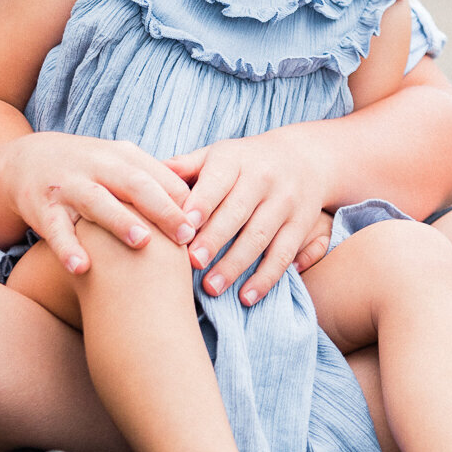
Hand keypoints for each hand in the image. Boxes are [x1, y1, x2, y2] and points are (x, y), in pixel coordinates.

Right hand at [0, 132, 198, 277]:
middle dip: (162, 208)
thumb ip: (156, 181)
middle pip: (134, 184)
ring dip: (119, 221)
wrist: (27, 160)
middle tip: (187, 235)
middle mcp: (96, 167)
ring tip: (142, 242)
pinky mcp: (42, 209)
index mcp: (122, 156)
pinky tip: (82, 267)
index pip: (160, 176)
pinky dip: (68, 248)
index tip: (208, 223)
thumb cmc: (89, 168)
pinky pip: (56, 231)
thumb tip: (200, 206)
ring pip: (96, 202)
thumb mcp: (120, 164)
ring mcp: (68, 186)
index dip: (184, 200)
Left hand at [169, 130, 328, 306]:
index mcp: (235, 159)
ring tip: (211, 288)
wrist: (305, 157)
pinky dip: (266, 278)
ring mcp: (285, 202)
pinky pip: (283, 254)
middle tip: (193, 264)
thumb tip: (146, 176)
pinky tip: (246, 297)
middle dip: (215, 239)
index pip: (217, 182)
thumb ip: (185, 167)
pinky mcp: (301, 224)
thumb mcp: (217, 155)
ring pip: (260, 236)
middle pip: (238, 211)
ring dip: (236, 264)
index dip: (201, 203)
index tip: (183, 227)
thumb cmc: (245, 162)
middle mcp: (263, 178)